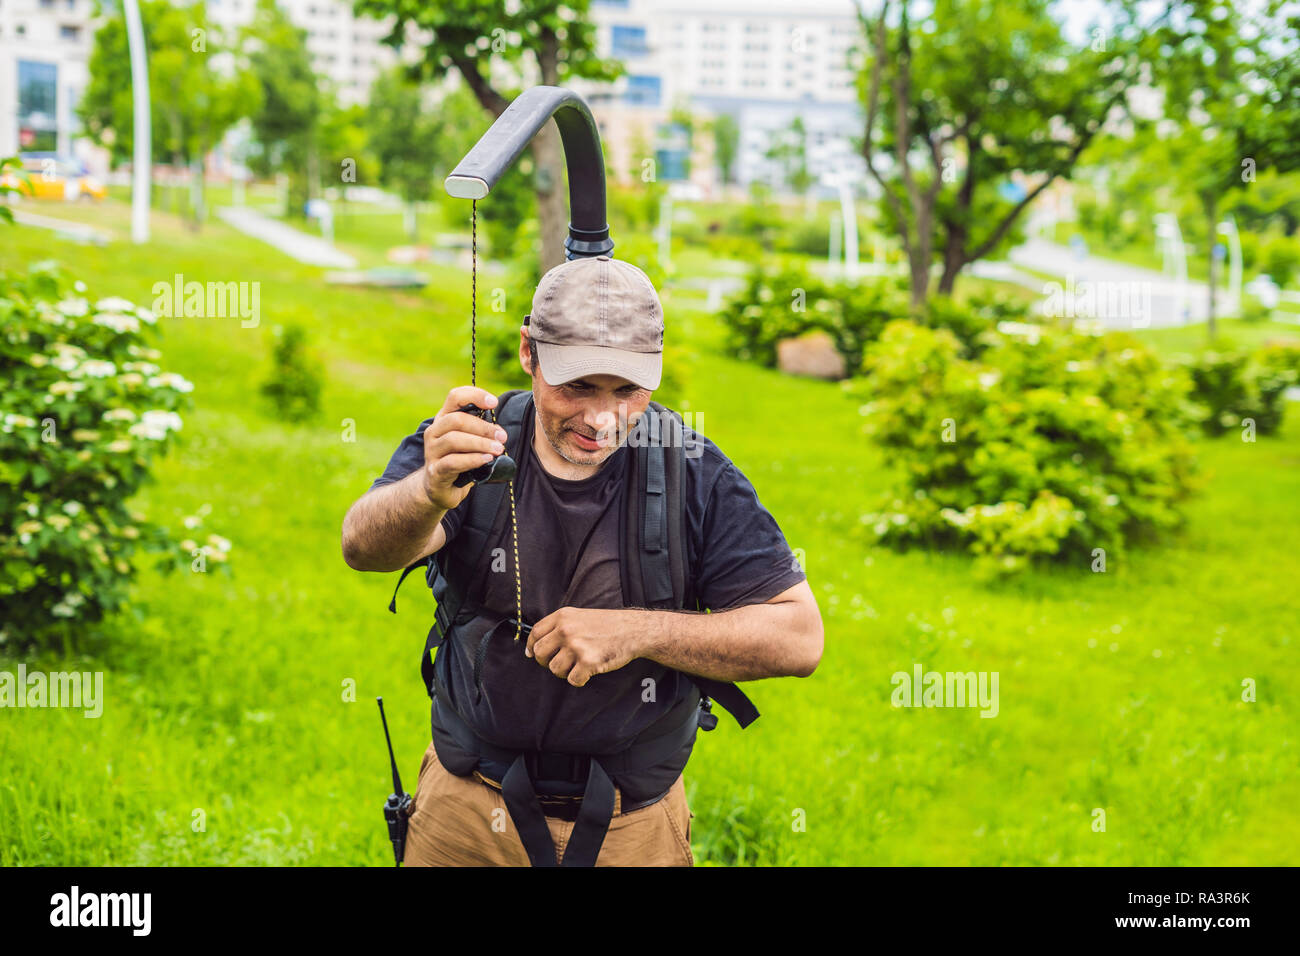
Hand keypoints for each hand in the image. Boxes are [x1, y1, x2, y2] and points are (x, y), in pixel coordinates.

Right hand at [422, 386, 508, 511]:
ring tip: (498, 449)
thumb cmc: (458, 460)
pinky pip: (453, 462)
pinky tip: (486, 459)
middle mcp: (434, 431)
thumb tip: (499, 432)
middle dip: (483, 427)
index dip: (475, 395)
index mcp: (444, 419)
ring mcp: (432, 451)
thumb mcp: (470, 442)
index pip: (455, 397)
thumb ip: (481, 433)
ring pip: (454, 440)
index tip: (494, 403)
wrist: (438, 488)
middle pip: (457, 419)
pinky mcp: (435, 471)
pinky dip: (472, 459)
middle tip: (502, 437)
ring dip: (480, 443)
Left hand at [525, 607, 641, 686]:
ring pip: (554, 669)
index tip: (532, 654)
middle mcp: (566, 630)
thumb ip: (558, 627)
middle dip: (546, 662)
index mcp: (562, 617)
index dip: (531, 646)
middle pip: (539, 653)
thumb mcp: (579, 616)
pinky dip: (579, 679)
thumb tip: (533, 647)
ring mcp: (576, 646)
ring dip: (564, 672)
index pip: (534, 633)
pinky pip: (572, 680)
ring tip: (577, 665)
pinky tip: (588, 671)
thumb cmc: (607, 625)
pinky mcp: (588, 662)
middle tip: (559, 663)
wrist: (633, 630)